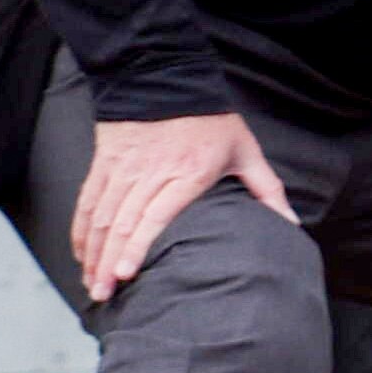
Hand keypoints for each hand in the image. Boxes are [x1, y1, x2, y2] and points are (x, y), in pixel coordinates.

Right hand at [71, 110, 294, 301]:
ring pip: (101, 216)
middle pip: (122, 224)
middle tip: (103, 294)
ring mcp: (123, 169)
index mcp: (187, 173)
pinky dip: (81, 230)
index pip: (155, 215)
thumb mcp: (245, 151)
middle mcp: (150, 173)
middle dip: (109, 263)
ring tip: (90, 284)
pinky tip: (81, 254)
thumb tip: (290, 223)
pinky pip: (88, 201)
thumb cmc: (211, 120)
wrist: (164, 78)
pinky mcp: (104, 164)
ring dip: (92, 253)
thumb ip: (267, 189)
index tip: (126, 274)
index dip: (137, 246)